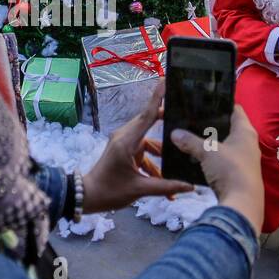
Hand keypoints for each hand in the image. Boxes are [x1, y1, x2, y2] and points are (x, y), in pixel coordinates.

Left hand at [81, 81, 193, 213]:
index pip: (146, 116)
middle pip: (150, 123)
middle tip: (187, 116)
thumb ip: (166, 187)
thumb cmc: (110, 191)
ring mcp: (124, 143)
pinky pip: (144, 152)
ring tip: (181, 157)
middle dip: (168, 122)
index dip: (157, 98)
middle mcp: (125, 137)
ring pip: (149, 142)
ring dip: (162, 152)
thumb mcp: (139, 189)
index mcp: (126, 141)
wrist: (88, 197)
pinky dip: (154, 163)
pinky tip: (167, 178)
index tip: (165, 82)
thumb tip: (190, 187)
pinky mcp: (125, 151)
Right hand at [170, 104, 263, 237]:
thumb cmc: (229, 169)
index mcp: (245, 130)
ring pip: (224, 144)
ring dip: (211, 141)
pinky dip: (211, 156)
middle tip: (191, 118)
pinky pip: (222, 158)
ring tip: (190, 134)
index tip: (203, 101)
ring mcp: (244, 158)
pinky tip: (197, 155)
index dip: (220, 103)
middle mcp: (247, 142)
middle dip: (211, 123)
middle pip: (228, 126)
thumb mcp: (207, 152)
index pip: (234, 109)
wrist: (242, 202)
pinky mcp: (238, 172)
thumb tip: (174, 133)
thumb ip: (190, 141)